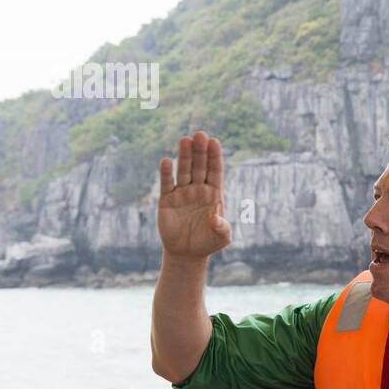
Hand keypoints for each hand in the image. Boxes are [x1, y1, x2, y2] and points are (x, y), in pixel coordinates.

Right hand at [157, 131, 230, 258]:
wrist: (187, 253)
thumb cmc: (208, 242)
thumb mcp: (221, 236)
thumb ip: (222, 227)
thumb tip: (217, 218)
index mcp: (214, 194)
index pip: (215, 171)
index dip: (214, 156)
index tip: (214, 141)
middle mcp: (198, 189)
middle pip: (200, 166)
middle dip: (200, 151)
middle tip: (199, 134)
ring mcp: (183, 193)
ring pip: (184, 170)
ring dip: (184, 156)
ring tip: (185, 140)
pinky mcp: (167, 200)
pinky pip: (167, 183)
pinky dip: (166, 173)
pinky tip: (167, 161)